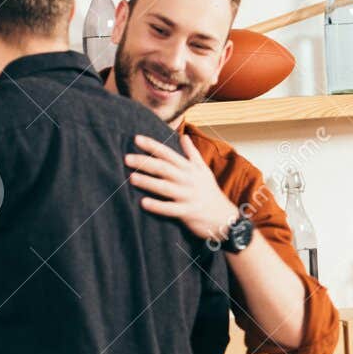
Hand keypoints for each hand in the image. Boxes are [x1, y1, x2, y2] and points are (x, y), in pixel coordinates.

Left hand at [125, 132, 239, 242]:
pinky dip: (157, 206)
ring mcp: (188, 196)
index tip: (136, 139)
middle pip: (164, 168)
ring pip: (165, 187)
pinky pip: (170, 209)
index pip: (168, 154)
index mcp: (190, 169)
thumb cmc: (210, 192)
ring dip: (148, 182)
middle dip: (145, 162)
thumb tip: (183, 136)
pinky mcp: (188, 213)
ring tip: (131, 178)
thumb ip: (192, 153)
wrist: (225, 217)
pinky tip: (143, 203)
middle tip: (127, 158)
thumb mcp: (204, 170)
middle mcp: (188, 180)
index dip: (152, 146)